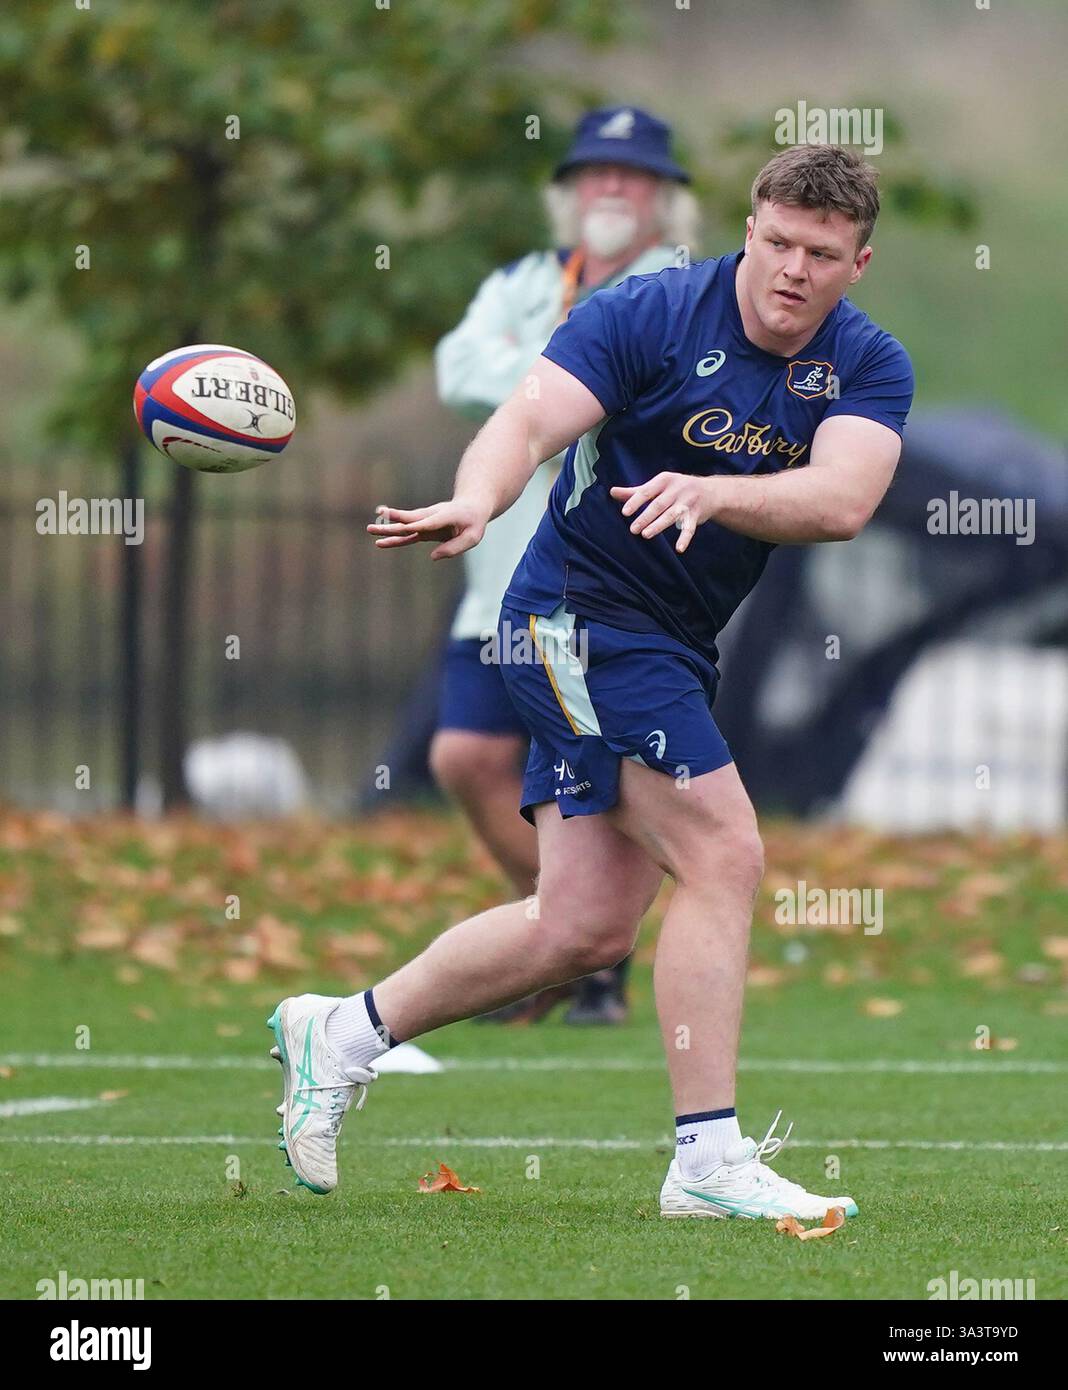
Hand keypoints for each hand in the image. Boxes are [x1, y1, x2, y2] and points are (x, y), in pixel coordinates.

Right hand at [367, 497, 488, 559]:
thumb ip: (455, 547)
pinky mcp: (423, 528)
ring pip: (405, 525)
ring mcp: (425, 521)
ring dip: (388, 527)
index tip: (406, 528)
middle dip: (395, 522)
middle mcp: (431, 516)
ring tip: (370, 529)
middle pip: (410, 520)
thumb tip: (433, 556)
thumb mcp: (473, 537)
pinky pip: (407, 534)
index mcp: (446, 516)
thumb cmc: (474, 522)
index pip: (430, 522)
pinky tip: (380, 542)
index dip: (418, 525)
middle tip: (378, 522)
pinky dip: (394, 537)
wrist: (470, 506)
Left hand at [610, 473, 714, 553]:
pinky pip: (690, 528)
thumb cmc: (677, 488)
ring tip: (646, 534)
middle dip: (645, 517)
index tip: (624, 512)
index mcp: (665, 480)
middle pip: (659, 504)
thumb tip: (612, 492)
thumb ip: (636, 491)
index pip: (647, 491)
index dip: (636, 502)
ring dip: (659, 525)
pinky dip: (685, 539)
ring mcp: (688, 502)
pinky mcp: (696, 515)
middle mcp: (677, 489)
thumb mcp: (658, 486)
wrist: (710, 491)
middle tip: (633, 529)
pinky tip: (679, 549)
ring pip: (672, 516)